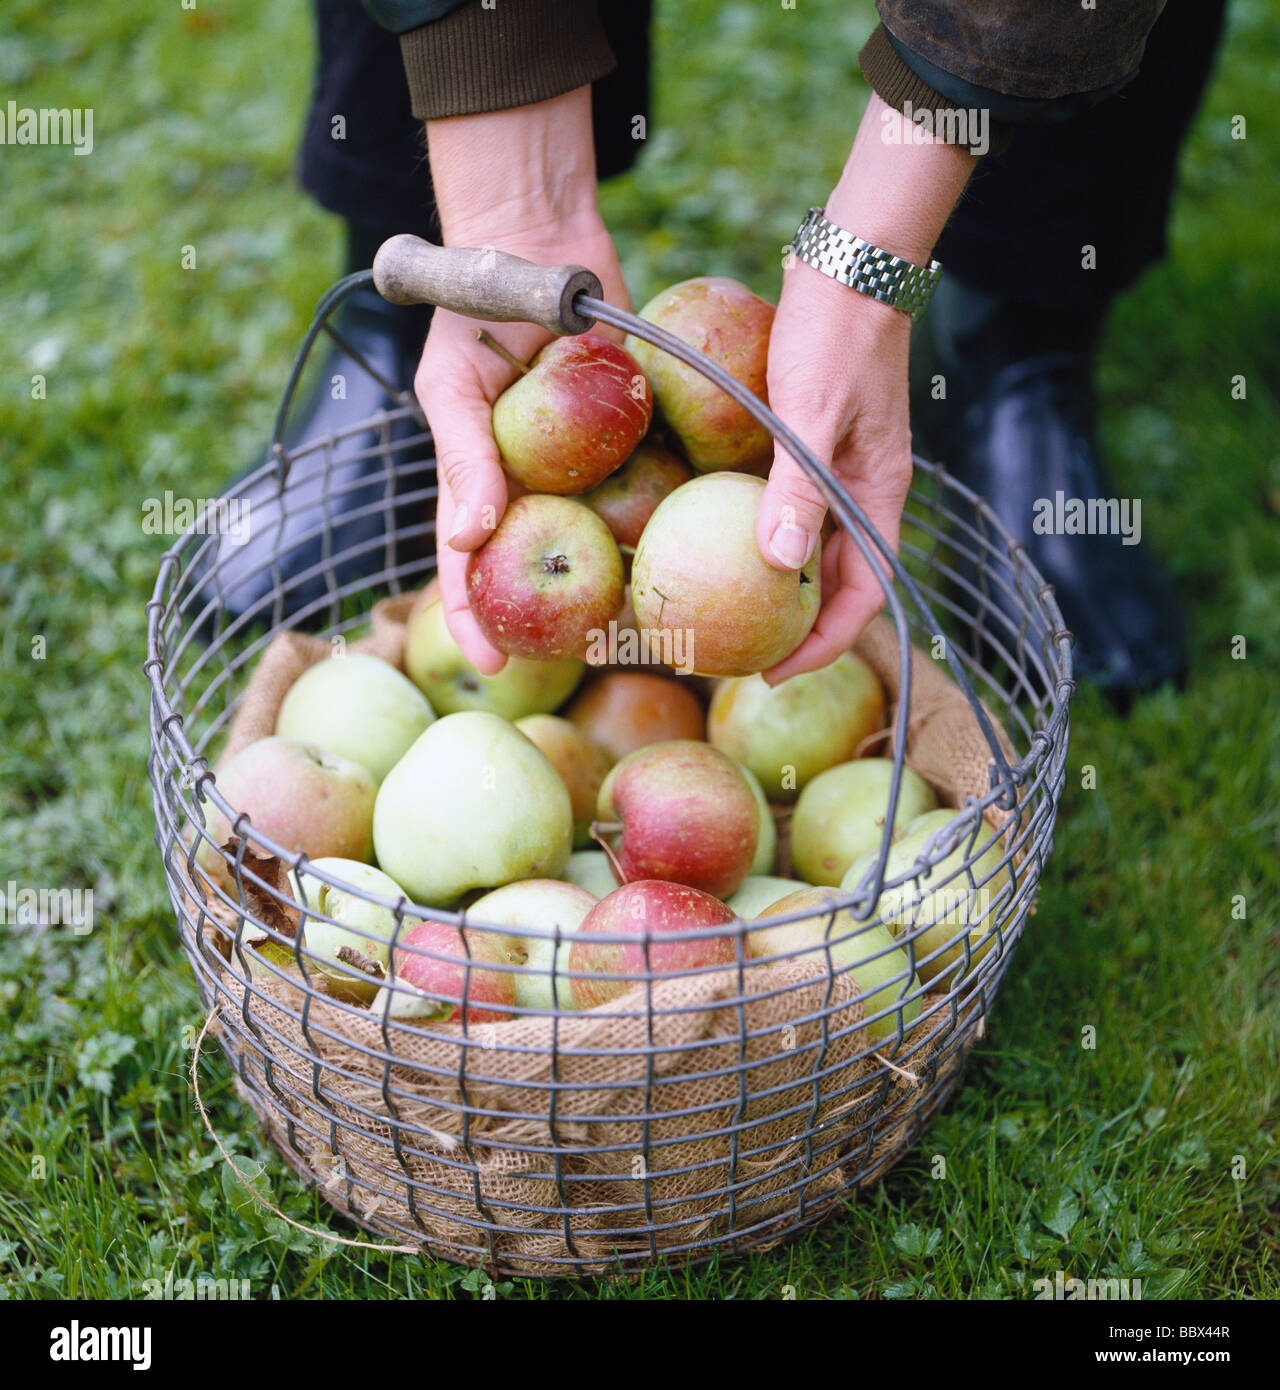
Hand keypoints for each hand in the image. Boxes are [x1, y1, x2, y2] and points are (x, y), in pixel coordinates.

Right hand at [414, 219, 629, 672]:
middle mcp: (535, 488)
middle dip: (563, 621)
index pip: (470, 567)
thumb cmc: (479, 314)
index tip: (494, 669)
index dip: (476, 621)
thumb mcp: (454, 385)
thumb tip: (468, 537)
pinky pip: (650, 489)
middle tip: (592, 660)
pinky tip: (699, 554)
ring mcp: (587, 471)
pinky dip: (669, 520)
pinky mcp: (635, 443)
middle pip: (546, 570)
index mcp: (481, 486)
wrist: (544, 245)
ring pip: (606, 542)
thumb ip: (463, 457)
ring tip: (655, 630)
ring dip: (627, 585)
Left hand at [755, 265, 913, 681]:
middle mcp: (860, 492)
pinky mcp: (807, 448)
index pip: (862, 593)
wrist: (845, 265)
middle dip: (793, 627)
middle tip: (736, 657)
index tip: (773, 673)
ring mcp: (834, 471)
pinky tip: (715, 546)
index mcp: (878, 494)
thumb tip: (780, 566)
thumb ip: (799, 487)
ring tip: (724, 615)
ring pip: (807, 549)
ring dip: (774, 586)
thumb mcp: (814, 411)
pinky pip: (785, 509)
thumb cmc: (835, 332)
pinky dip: (757, 535)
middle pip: (833, 582)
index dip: (824, 643)